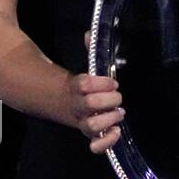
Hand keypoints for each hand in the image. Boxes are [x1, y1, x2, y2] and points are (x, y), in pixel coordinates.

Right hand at [71, 30, 121, 152]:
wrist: (60, 102)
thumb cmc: (81, 83)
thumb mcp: (85, 66)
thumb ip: (91, 49)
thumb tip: (91, 32)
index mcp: (76, 87)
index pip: (84, 84)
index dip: (100, 82)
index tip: (112, 81)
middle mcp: (78, 106)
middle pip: (90, 105)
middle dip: (108, 99)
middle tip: (116, 95)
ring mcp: (83, 122)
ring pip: (91, 127)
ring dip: (109, 119)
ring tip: (118, 112)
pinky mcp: (91, 135)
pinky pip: (96, 146)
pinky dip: (106, 142)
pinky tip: (117, 131)